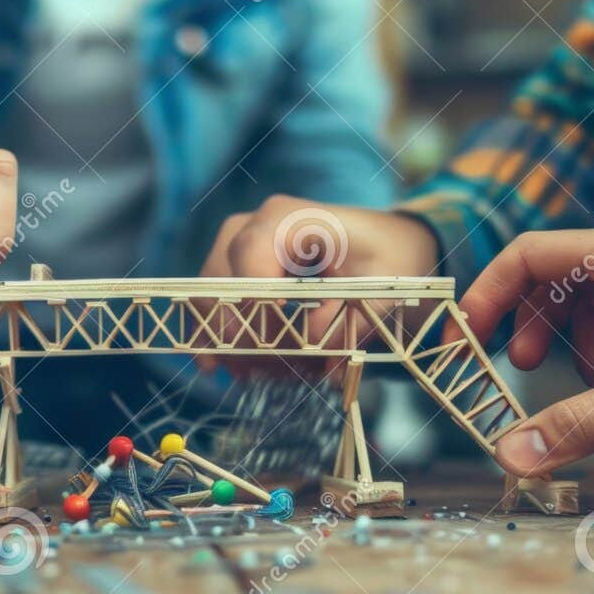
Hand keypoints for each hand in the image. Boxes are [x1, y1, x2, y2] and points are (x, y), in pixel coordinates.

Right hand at [196, 196, 439, 374]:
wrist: (383, 243)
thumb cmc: (385, 258)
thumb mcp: (382, 289)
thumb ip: (352, 321)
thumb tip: (317, 356)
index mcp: (293, 219)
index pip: (250, 257)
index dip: (254, 305)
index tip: (276, 347)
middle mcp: (256, 224)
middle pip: (219, 279)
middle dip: (236, 333)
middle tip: (260, 372)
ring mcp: (239, 242)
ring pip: (209, 293)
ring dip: (226, 339)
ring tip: (251, 374)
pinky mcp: (235, 265)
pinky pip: (212, 299)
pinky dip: (219, 333)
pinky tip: (223, 365)